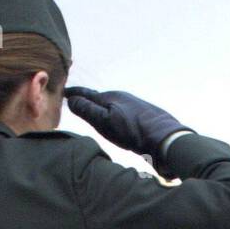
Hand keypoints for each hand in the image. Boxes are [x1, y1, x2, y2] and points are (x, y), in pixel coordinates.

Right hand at [64, 87, 189, 156]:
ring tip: (95, 110)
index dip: (74, 94)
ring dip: (102, 106)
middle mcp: (121, 97)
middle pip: (100, 98)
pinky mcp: (143, 114)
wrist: (164, 136)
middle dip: (88, 99)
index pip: (87, 94)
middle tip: (77, 100)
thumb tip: (71, 100)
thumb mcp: (105, 122)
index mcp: (110, 97)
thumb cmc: (133, 131)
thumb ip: (88, 111)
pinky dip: (115, 113)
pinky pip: (123, 111)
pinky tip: (119, 120)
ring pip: (113, 104)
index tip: (64, 92)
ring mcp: (133, 105)